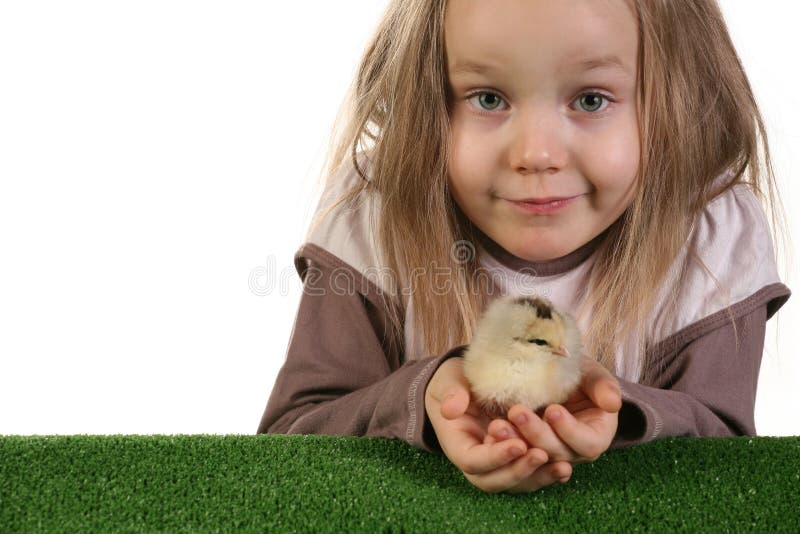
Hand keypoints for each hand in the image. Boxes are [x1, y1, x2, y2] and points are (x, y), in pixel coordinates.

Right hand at [426, 357, 569, 492]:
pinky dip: (546, 474)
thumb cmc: (454, 384)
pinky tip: (566, 467)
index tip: (518, 444)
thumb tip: (451, 409)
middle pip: (495, 480)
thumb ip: (451, 394)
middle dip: (520, 470)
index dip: (496, 457)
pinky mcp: (513, 461)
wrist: (461, 387)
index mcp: (457, 445)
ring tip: (562, 466)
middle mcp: (477, 462)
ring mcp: (496, 465)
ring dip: (538, 477)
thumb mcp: (449, 382)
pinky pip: (529, 475)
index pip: (473, 461)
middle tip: (541, 454)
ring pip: (516, 483)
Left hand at [486, 357, 620, 467]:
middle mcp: (573, 450)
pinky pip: (515, 453)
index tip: (552, 410)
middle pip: (557, 452)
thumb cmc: (577, 372)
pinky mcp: (527, 448)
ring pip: (533, 455)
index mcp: (596, 436)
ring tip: (498, 425)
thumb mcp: (591, 373)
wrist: (552, 373)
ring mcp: (549, 451)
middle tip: (517, 412)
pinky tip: (490, 434)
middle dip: (536, 433)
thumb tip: (613, 404)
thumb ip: (603, 386)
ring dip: (515, 441)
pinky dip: (503, 445)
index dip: (570, 430)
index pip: (587, 443)